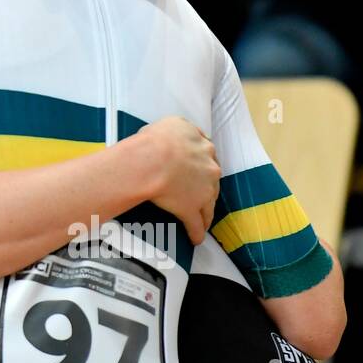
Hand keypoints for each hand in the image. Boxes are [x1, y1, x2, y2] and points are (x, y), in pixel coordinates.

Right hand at [132, 116, 220, 245]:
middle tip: (197, 194)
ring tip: (201, 221)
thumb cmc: (155, 140)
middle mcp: (208, 166)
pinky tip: (195, 239)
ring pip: (208, 204)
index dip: (201, 163)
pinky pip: (196, 224)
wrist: (152, 159)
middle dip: (206, 187)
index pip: (206, 155)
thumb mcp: (170, 124)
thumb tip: (173, 136)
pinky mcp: (192, 209)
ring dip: (205, 212)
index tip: (197, 167)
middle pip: (211, 180)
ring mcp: (203, 190)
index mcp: (203, 145)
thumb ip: (179, 131)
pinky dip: (196, 232)